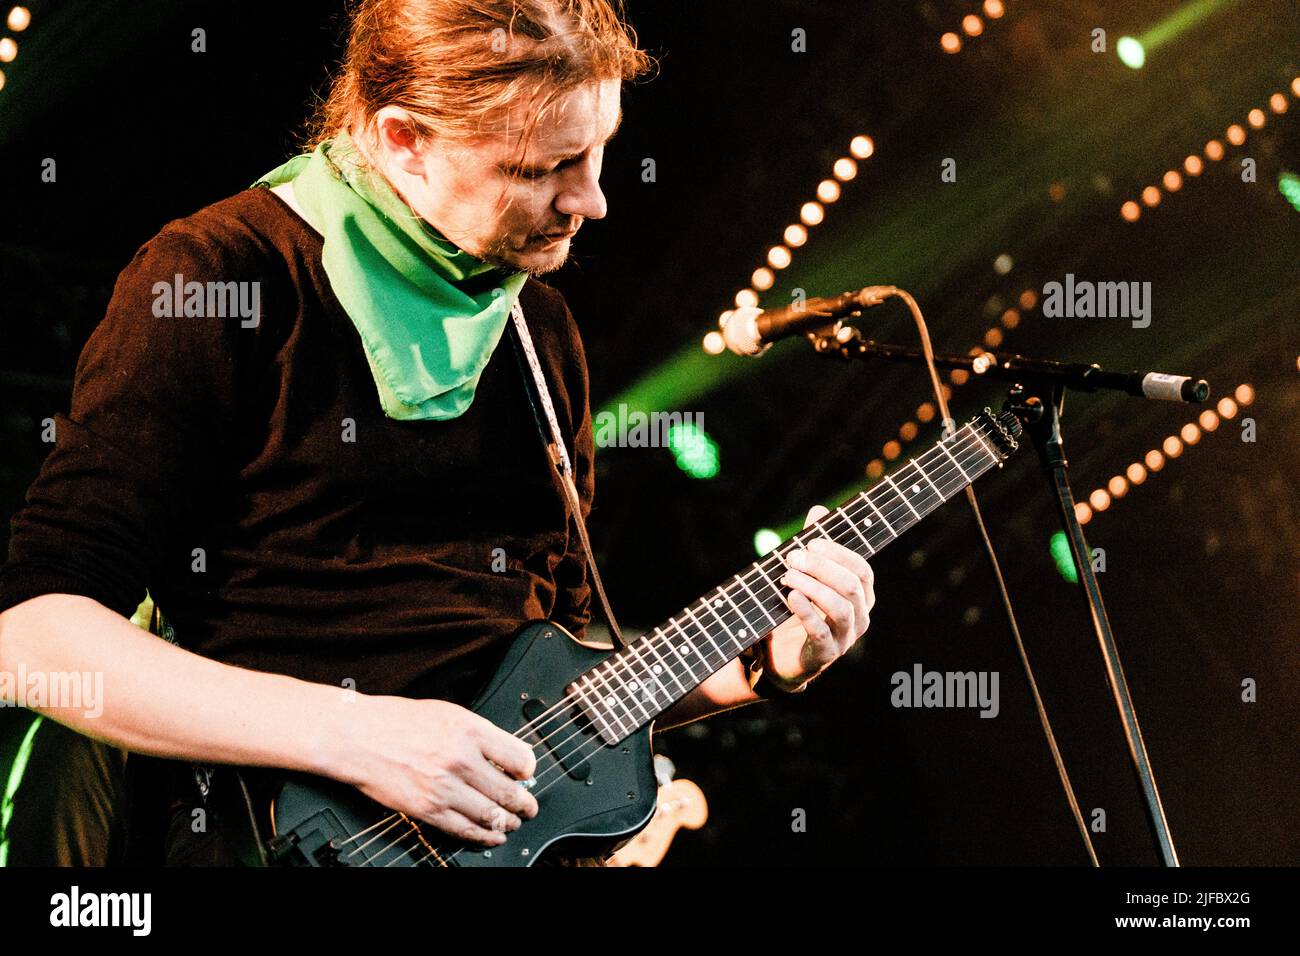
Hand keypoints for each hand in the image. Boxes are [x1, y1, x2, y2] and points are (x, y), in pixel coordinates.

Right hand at [333, 696, 539, 845]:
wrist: (359, 736)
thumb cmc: (398, 721)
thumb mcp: (449, 713)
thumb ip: (481, 734)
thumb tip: (508, 755)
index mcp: (471, 730)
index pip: (520, 758)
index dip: (528, 771)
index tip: (527, 775)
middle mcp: (462, 759)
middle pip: (510, 791)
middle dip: (525, 804)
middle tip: (529, 807)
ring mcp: (445, 787)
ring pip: (492, 815)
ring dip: (508, 823)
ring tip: (513, 822)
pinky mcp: (428, 809)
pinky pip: (465, 830)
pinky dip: (484, 836)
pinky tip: (491, 835)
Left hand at [759, 505, 875, 691]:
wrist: (780, 655)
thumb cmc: (798, 609)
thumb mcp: (806, 576)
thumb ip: (814, 548)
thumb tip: (819, 510)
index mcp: (861, 595)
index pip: (861, 569)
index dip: (838, 553)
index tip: (810, 542)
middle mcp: (860, 616)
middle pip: (852, 586)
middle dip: (822, 568)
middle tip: (793, 558)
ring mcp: (846, 638)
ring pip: (841, 608)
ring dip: (813, 587)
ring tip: (787, 577)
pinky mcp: (826, 655)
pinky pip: (821, 632)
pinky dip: (806, 611)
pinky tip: (791, 597)